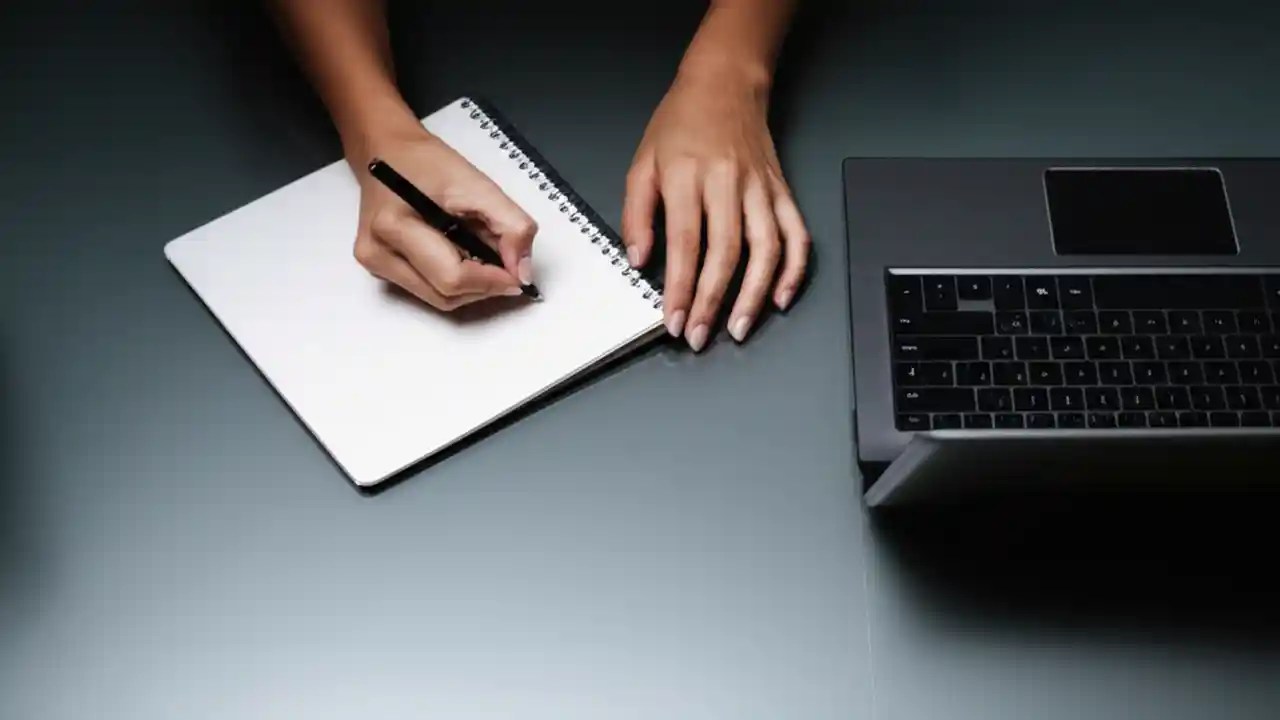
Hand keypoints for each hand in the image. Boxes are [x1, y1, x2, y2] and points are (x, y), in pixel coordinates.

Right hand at [350, 124, 537, 310]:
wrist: (387, 151)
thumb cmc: (427, 162)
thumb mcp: (478, 185)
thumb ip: (511, 226)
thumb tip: (522, 273)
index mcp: (395, 227)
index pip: (452, 278)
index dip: (491, 282)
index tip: (518, 275)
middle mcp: (376, 253)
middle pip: (446, 296)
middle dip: (483, 285)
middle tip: (503, 261)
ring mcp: (375, 264)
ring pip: (439, 300)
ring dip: (470, 285)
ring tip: (478, 251)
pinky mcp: (379, 269)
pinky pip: (428, 291)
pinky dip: (454, 280)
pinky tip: (460, 253)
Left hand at [622, 69, 809, 350]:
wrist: (724, 84)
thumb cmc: (680, 124)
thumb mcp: (642, 163)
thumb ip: (637, 214)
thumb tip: (639, 260)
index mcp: (687, 176)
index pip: (685, 243)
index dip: (680, 287)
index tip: (673, 319)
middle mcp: (728, 182)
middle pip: (726, 252)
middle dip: (712, 302)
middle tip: (701, 336)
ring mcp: (760, 188)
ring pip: (766, 249)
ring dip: (754, 295)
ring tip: (740, 328)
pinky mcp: (782, 191)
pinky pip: (797, 234)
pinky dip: (793, 270)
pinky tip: (781, 297)